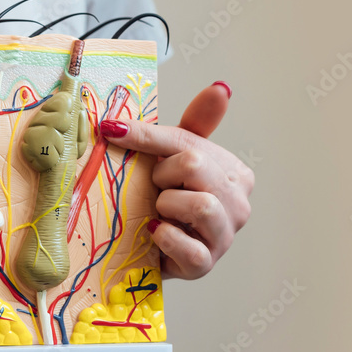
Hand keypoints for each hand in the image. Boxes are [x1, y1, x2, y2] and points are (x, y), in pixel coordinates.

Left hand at [101, 81, 253, 278]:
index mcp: (235, 173)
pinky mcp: (205, 265)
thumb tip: (220, 87)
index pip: (192, 145)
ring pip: (201, 205)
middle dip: (163, 175)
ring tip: (158, 209)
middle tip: (153, 186)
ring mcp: (224, 238)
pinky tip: (154, 231)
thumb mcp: (173, 157)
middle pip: (196, 168)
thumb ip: (193, 124)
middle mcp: (239, 205)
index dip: (148, 140)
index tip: (112, 131)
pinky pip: (191, 249)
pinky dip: (167, 238)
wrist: (145, 246)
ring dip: (168, 204)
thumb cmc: (163, 197)